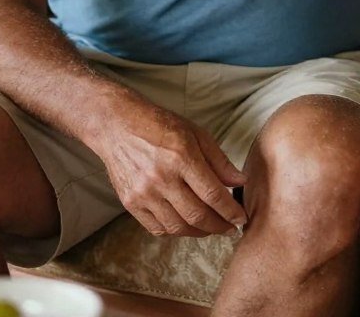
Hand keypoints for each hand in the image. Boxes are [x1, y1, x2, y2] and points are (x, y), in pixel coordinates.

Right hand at [94, 102, 247, 236]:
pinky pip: (157, 228)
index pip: (212, 194)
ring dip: (199, 232)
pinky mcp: (130, 203)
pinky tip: (186, 225)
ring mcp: (144, 194)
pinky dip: (175, 231)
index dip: (230, 211)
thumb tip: (241, 182)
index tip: (241, 219)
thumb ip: (219, 160)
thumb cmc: (161, 126)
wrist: (117, 126)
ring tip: (211, 227)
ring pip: (177, 227)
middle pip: (197, 215)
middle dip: (219, 226)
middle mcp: (162, 178)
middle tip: (230, 229)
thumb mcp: (196, 133)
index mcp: (182, 157)